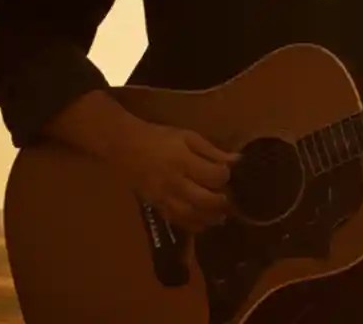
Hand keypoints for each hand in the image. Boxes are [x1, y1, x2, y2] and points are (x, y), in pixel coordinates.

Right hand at [113, 123, 238, 232]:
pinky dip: (194, 225)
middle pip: (205, 200)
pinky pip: (179, 222)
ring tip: (221, 214)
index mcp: (184, 161)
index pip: (214, 176)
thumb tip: (236, 161)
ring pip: (193, 215)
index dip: (225, 176)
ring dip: (211, 217)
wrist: (126, 148)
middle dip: (222, 201)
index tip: (227, 173)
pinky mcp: (158, 207)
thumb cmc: (160, 138)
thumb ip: (212, 151)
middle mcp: (175, 183)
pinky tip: (203, 221)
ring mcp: (166, 198)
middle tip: (229, 198)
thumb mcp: (187, 137)